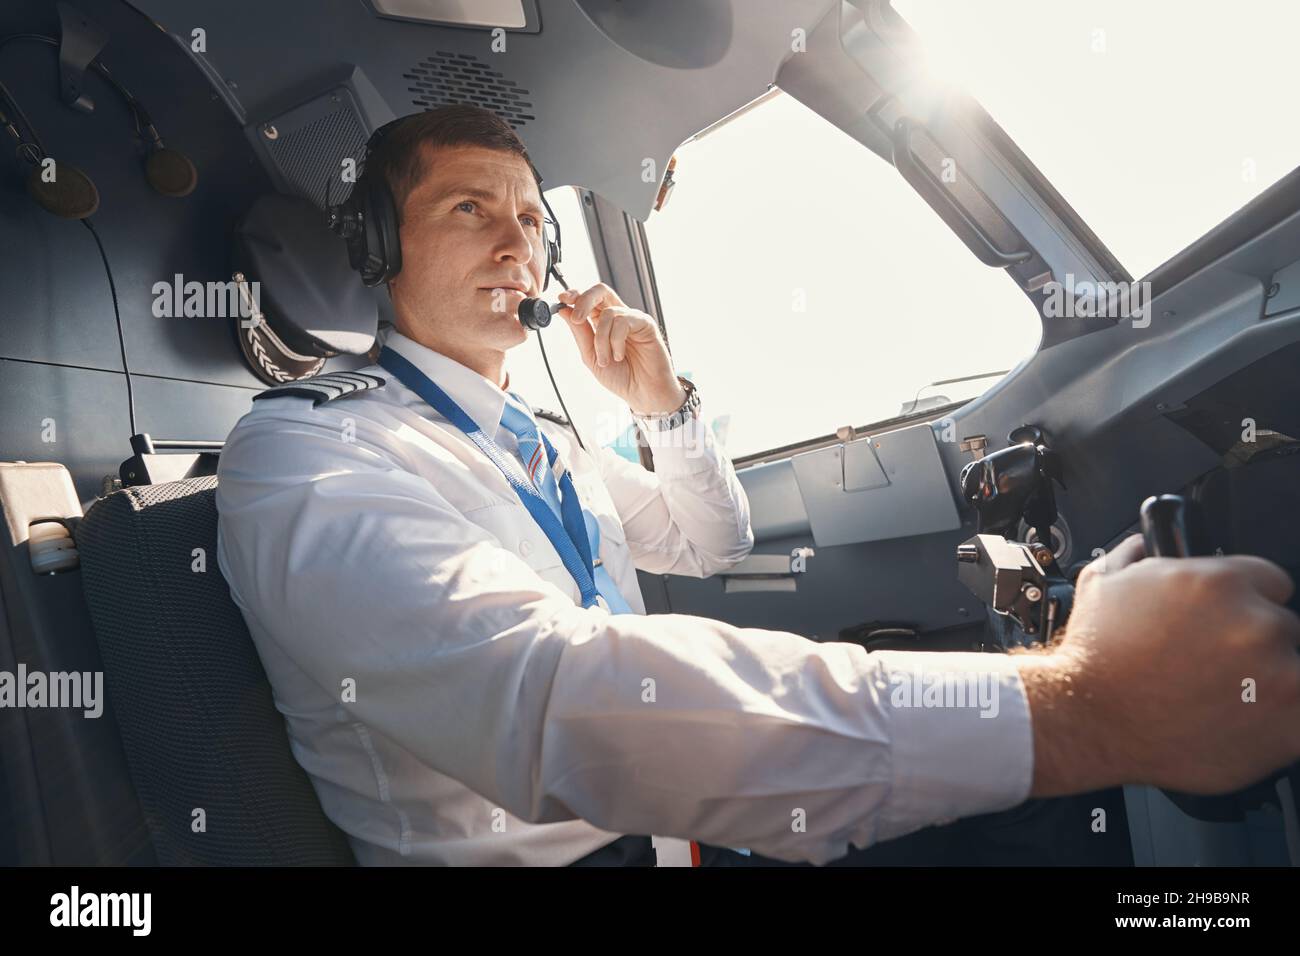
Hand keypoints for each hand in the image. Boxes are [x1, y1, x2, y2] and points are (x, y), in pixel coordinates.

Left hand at [556, 283, 685, 414]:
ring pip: (608, 312)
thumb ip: (579, 333)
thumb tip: (563, 310)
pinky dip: (616, 341)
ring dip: (601, 339)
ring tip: (606, 360)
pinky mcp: (645, 323)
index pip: (588, 299)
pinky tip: (619, 356)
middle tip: (576, 318)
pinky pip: (623, 322)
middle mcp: (617, 317)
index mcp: (602, 323)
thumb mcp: (591, 356)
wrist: (642, 393)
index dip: (574, 295)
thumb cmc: (621, 377)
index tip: (561, 300)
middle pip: (600, 291)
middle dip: (584, 300)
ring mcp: (632, 319)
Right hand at [1019, 534, 1299, 796]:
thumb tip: (1148, 541)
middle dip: (1250, 644)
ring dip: (1265, 682)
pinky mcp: (1288, 725)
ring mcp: (1277, 676)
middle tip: (1210, 664)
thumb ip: (1137, 553)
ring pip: (1292, 671)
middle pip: (1281, 627)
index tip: (1225, 623)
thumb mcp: (1102, 582)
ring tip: (1217, 697)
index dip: (1243, 602)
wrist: (1087, 720)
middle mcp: (1255, 624)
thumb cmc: (1094, 658)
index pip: (1270, 581)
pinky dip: (1277, 721)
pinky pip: (1298, 718)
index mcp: (1220, 583)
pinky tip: (1238, 721)